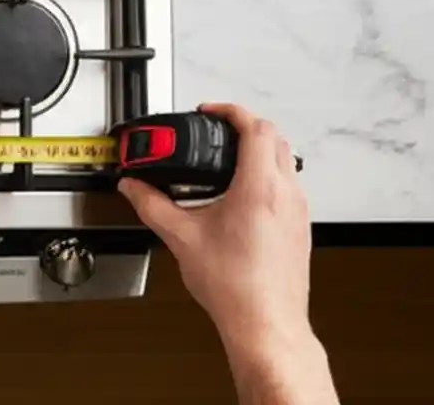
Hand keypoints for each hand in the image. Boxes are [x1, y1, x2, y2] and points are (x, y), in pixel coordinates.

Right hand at [118, 103, 310, 350]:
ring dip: (257, 151)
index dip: (231, 111)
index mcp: (259, 189)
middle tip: (217, 130)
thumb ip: (152, 205)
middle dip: (244, 127)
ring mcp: (298, 211)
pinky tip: (239, 195)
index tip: (211, 111)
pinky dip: (265, 176)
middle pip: (274, 138)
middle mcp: (285, 195)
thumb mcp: (182, 238)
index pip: (255, 128)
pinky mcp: (299, 226)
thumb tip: (134, 188)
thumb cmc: (236, 287)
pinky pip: (287, 185)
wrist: (265, 322)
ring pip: (285, 160)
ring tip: (225, 160)